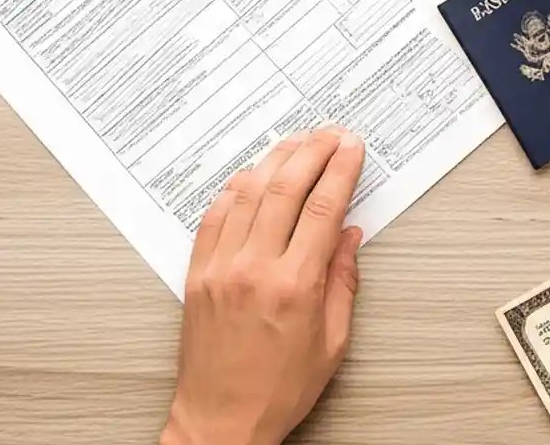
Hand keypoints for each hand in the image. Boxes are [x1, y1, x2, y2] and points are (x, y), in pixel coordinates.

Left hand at [160, 128, 364, 444]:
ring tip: (295, 141)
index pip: (324, 207)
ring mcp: (221, 268)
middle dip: (313, 152)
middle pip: (286, 188)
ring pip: (247, 193)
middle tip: (330, 133)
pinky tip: (250, 175)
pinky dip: (233, 189)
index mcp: (295, 286)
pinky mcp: (197, 274)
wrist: (221, 421)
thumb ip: (344, 282)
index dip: (342, 169)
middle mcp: (254, 269)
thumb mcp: (333, 342)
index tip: (353, 148)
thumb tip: (349, 237)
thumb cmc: (277, 391)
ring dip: (274, 160)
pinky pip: (214, 216)